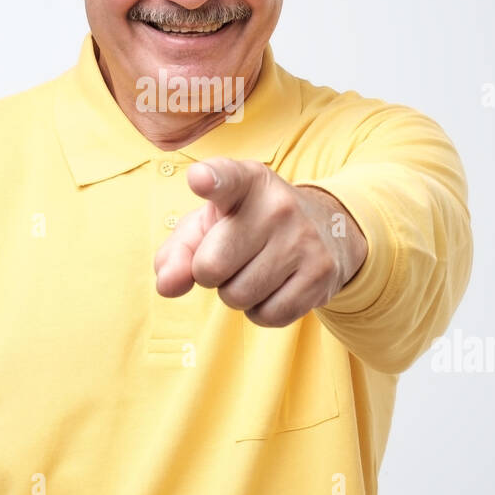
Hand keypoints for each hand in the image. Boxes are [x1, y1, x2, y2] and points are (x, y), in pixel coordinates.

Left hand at [153, 157, 367, 326]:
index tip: (199, 178)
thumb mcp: (209, 224)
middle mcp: (278, 205)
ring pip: (238, 296)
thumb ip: (177, 252)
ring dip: (236, 293)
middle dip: (209, 273)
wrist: (326, 230)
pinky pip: (267, 316)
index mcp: (245, 182)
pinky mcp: (320, 274)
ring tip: (255, 268)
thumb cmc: (248, 226)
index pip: (226, 178)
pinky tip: (274, 286)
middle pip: (211, 266)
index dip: (210, 180)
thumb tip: (168, 286)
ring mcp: (304, 240)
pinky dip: (261, 311)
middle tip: (231, 256)